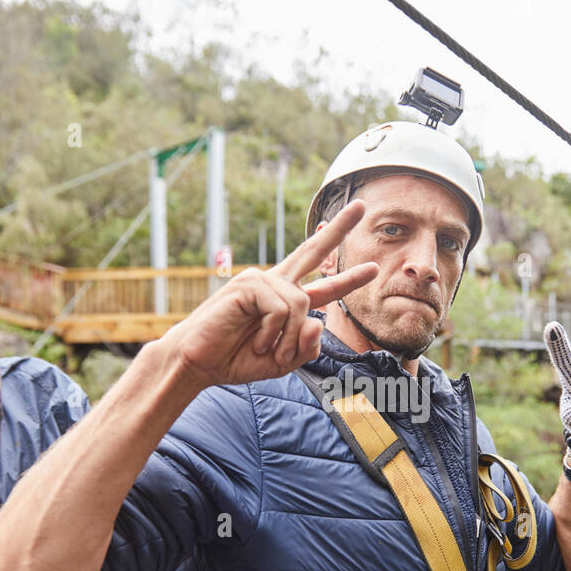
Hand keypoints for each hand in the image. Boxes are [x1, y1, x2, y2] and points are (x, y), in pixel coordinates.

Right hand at [167, 200, 377, 391]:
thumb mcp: (284, 360)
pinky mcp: (248, 283)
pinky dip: (275, 332)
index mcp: (284, 301)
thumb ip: (307, 346)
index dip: (347, 277)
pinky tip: (256, 341)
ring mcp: (261, 280)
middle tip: (362, 206)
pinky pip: (282, 308)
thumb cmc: (236, 360)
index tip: (372, 266)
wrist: (198, 363)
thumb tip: (319, 318)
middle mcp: (275, 283)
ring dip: (290, 338)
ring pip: (302, 304)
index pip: (322, 285)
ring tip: (269, 351)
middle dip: (338, 229)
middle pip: (313, 251)